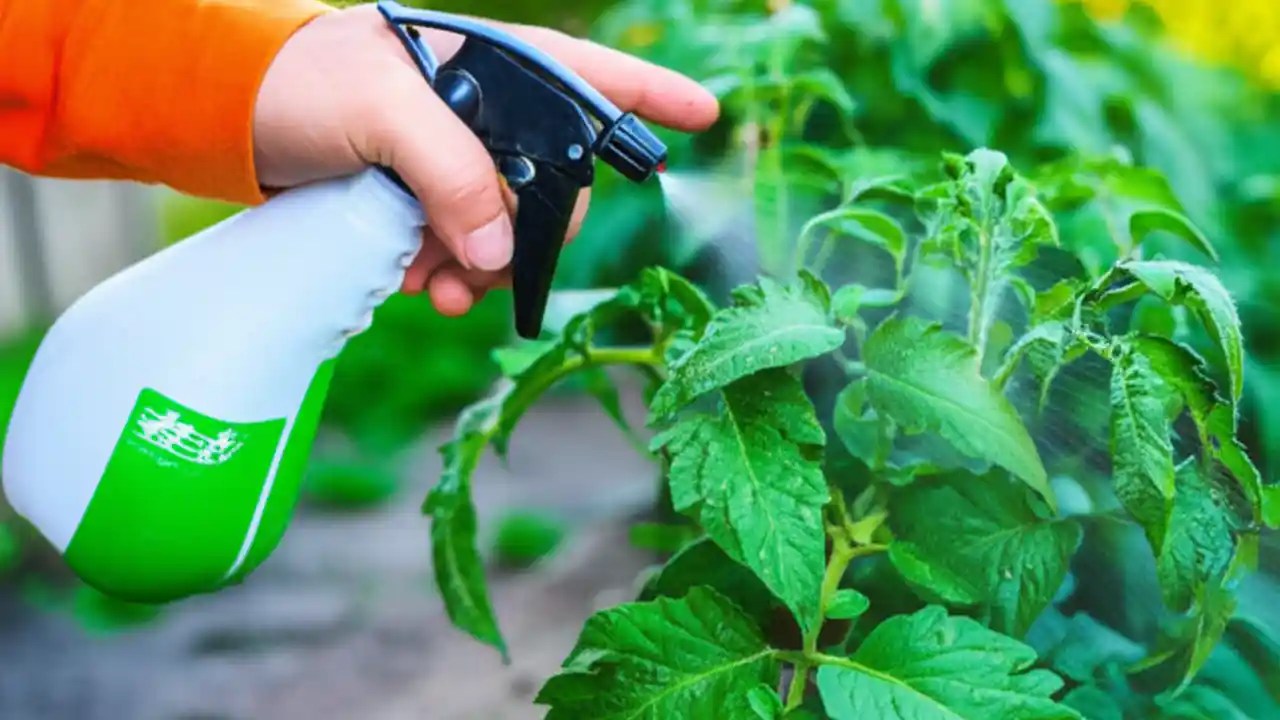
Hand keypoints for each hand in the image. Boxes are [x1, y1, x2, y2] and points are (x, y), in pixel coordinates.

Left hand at [253, 3, 718, 316]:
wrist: (225, 113)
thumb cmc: (299, 81)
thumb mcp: (380, 112)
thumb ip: (452, 172)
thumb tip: (502, 252)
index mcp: (494, 67)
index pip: (593, 76)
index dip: (652, 96)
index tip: (705, 117)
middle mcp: (487, 114)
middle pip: (555, 185)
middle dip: (529, 236)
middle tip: (480, 270)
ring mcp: (455, 159)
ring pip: (509, 228)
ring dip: (484, 269)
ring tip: (436, 288)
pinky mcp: (422, 197)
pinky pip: (464, 248)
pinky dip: (449, 274)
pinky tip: (417, 283)